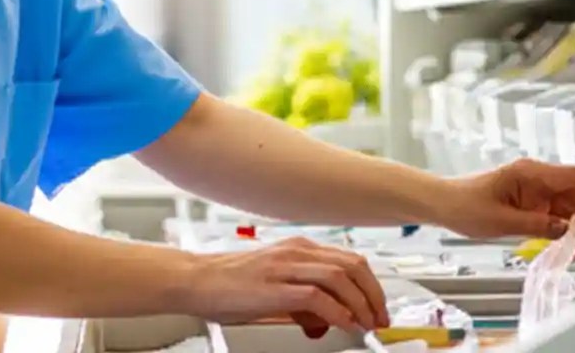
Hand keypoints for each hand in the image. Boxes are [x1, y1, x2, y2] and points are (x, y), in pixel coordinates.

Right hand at [184, 237, 389, 337]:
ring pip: (340, 277)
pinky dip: (337, 312)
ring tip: (365, 324)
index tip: (377, 306)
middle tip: (379, 319)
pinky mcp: (273, 287)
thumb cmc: (228, 283)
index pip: (349, 259)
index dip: (371, 285)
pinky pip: (317, 297)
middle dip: (373, 295)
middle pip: (352, 266)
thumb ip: (303, 295)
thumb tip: (329, 316)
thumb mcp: (275, 284)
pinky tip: (342, 325)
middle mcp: (294, 252)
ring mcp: (284, 267)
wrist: (195, 280)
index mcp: (297, 248)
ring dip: (360, 304)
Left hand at [440, 159, 574, 239]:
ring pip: (564, 206)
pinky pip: (551, 213)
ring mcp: (530, 191)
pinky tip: (566, 243)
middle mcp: (533, 179)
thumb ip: (536, 225)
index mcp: (528, 174)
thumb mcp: (501, 221)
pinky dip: (561, 227)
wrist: (439, 204)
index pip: (569, 174)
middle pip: (572, 194)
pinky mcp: (526, 202)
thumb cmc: (464, 207)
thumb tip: (566, 229)